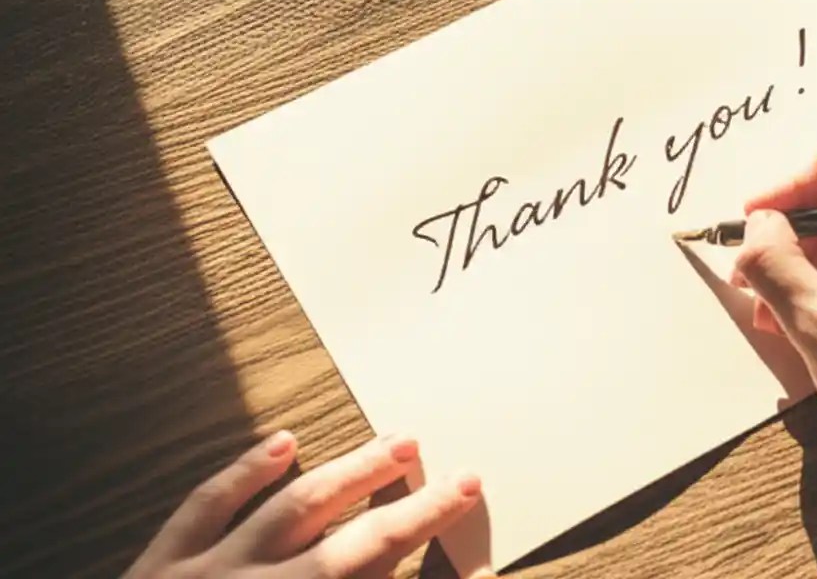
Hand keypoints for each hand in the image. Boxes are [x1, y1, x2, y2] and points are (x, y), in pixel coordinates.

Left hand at [124, 431, 481, 578]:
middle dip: (406, 507)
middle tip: (448, 475)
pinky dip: (246, 471)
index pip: (377, 571)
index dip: (426, 546)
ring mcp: (207, 573)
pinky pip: (207, 505)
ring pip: (293, 508)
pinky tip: (282, 443)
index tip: (463, 521)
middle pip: (353, 541)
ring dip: (348, 474)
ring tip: (391, 445)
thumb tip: (386, 572)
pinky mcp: (159, 566)